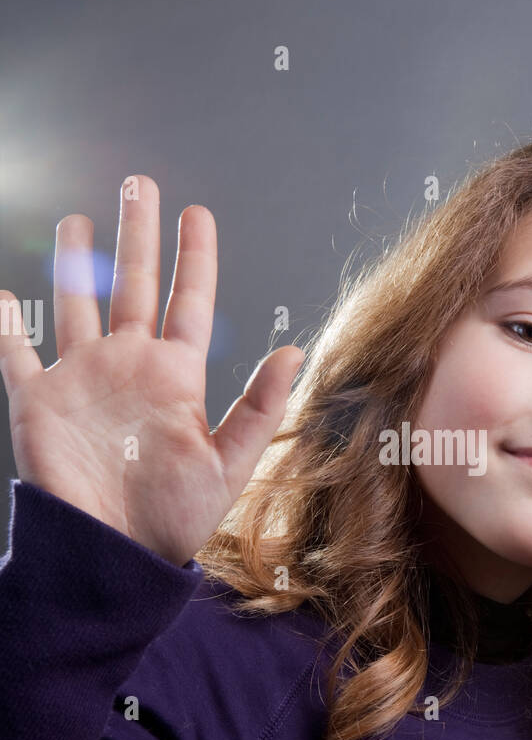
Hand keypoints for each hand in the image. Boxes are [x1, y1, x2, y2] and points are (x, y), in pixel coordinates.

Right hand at [0, 175, 304, 566]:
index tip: (197, 214)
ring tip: (76, 222)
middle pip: (132, 285)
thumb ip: (260, 408)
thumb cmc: (172, 521)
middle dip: (136, 235)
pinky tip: (1, 295)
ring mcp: (82, 380)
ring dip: (73, 263)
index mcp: (176, 378)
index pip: (189, 302)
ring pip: (75, 305)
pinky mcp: (39, 402)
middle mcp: (129, 367)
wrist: (112, 554)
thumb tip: (294, 352)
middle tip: (140, 184)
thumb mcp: (229, 464)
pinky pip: (15, 354)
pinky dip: (5, 325)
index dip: (194, 258)